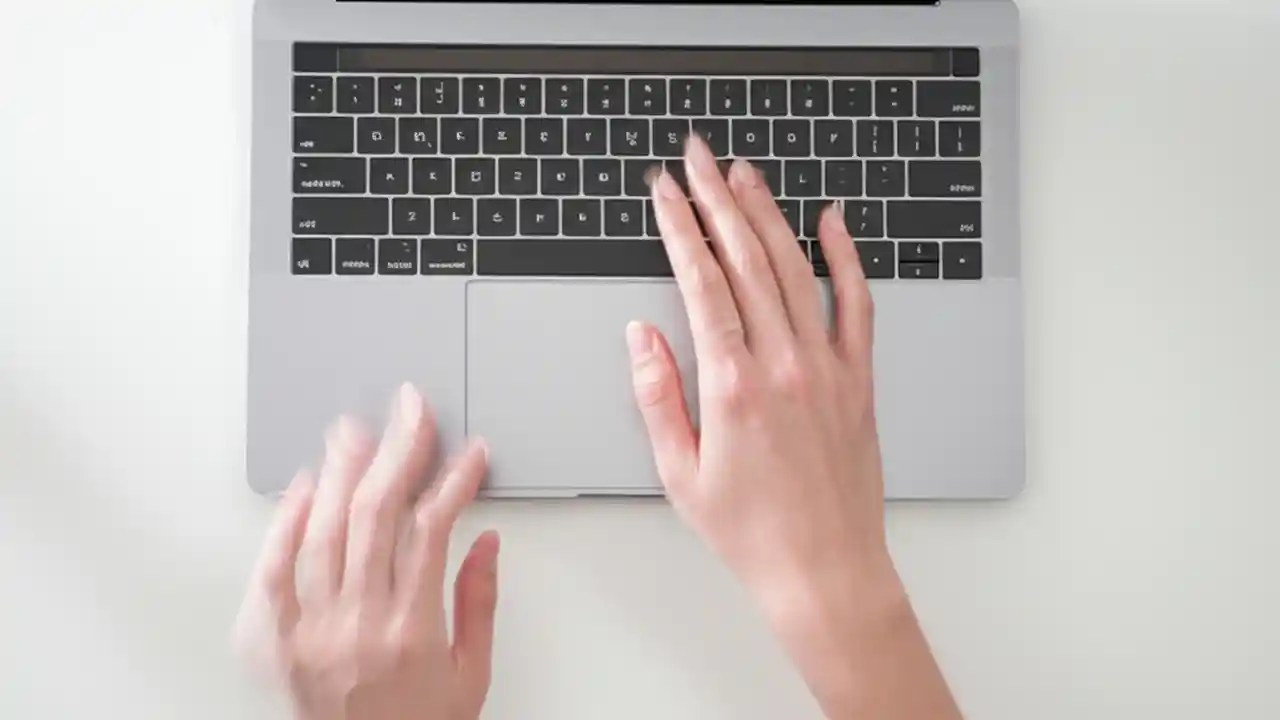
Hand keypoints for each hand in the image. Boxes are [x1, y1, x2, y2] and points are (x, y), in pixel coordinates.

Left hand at [235, 385, 498, 719]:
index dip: (453, 480)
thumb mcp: (472, 675)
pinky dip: (287, 521)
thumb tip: (485, 542)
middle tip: (409, 410)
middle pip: (377, 513)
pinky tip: (303, 488)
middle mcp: (358, 623)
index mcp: (413, 631)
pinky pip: (274, 568)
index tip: (470, 452)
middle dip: (398, 449)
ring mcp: (311, 629)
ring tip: (355, 430)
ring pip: (325, 528)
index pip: (432, 528)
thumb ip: (479, 604)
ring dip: (342, 470)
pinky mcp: (274, 638)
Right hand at [629, 136, 958, 718]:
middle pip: (746, 259)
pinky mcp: (859, 379)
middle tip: (697, 157)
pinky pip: (856, 304)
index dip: (679, 227)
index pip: (701, 282)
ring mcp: (827, 367)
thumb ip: (658, 396)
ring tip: (744, 174)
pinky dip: (844, 258)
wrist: (825, 570)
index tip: (664, 190)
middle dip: (716, 198)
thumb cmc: (751, 532)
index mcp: (733, 385)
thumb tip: (642, 336)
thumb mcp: (680, 472)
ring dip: (767, 214)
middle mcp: (784, 364)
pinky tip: (831, 222)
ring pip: (795, 269)